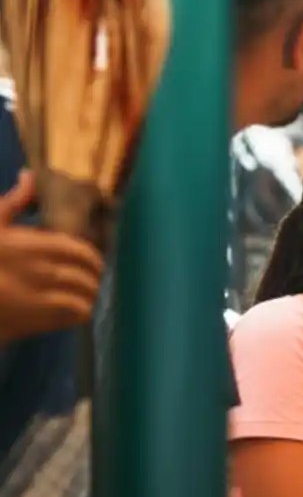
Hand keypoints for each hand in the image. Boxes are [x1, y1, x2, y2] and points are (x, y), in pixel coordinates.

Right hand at [0, 170, 103, 342]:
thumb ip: (14, 202)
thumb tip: (29, 175)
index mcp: (29, 245)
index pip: (79, 252)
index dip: (93, 258)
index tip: (94, 263)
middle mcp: (38, 272)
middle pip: (85, 277)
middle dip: (93, 279)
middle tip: (93, 281)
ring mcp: (36, 299)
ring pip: (83, 299)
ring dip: (89, 297)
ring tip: (87, 296)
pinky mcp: (33, 322)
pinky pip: (71, 318)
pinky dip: (79, 314)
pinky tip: (75, 311)